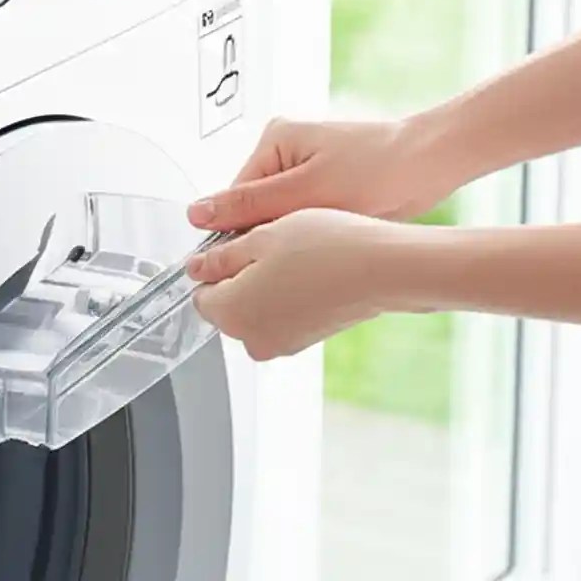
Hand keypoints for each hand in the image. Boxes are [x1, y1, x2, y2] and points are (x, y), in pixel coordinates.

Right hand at [186, 117, 457, 231]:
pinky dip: (311, 232)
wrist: (431, 165)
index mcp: (273, 141)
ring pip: (278, 218)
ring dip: (294, 234)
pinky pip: (300, 218)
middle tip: (300, 246)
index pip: (235, 197)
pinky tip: (328, 239)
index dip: (243, 230)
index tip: (256, 255)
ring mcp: (304, 170)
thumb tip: (197, 214)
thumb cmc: (379, 169)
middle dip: (274, 231)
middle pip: (255, 209)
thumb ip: (249, 205)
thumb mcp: (306, 191)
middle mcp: (284, 152)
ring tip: (319, 240)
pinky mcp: (322, 187)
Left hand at [188, 208, 412, 360]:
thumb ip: (220, 256)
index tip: (237, 246)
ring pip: (255, 309)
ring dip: (265, 285)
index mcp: (230, 313)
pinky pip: (280, 316)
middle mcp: (250, 339)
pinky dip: (287, 295)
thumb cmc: (327, 249)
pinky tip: (310, 272)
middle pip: (227, 305)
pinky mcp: (304, 342)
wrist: (383, 270)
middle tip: (272, 246)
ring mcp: (280, 344)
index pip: (200, 293)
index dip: (216, 265)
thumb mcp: (261, 237)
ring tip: (296, 257)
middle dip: (241, 277)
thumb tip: (197, 268)